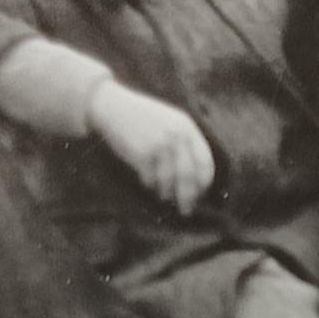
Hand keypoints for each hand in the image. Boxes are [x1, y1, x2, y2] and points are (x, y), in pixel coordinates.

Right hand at [85, 82, 215, 214]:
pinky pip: (150, 180)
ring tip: (163, 196)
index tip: (200, 195)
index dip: (204, 183)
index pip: (205, 162)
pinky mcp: (143, 154)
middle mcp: (177, 137)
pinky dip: (149, 184)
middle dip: (189, 197)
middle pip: (189, 176)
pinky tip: (147, 181)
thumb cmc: (143, 118)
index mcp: (187, 128)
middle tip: (186, 210)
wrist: (114, 107)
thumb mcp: (171, 122)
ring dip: (166, 193)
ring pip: (169, 181)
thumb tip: (195, 179)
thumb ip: (185, 143)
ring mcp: (160, 145)